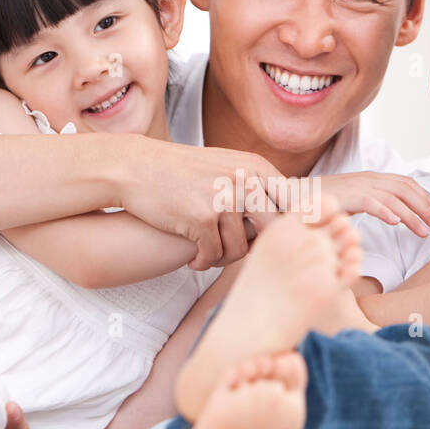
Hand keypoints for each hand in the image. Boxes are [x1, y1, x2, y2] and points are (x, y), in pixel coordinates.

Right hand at [115, 139, 284, 270]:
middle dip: (252, 248)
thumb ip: (257, 186)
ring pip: (239, 249)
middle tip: (233, 251)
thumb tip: (292, 218)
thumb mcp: (227, 166)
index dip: (285, 229)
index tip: (267, 241)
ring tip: (207, 253)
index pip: (293, 206)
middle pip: (271, 232)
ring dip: (222, 258)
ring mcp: (224, 198)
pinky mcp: (202, 218)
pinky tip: (193, 258)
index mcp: (256, 166)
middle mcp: (245, 180)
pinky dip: (203, 262)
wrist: (137, 167)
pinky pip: (214, 255)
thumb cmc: (182, 172)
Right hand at [302, 172, 429, 236]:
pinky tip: (396, 223)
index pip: (405, 183)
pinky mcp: (345, 196)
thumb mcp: (351, 200)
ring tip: (423, 231)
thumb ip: (371, 203)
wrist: (292, 195)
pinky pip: (370, 202)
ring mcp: (357, 186)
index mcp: (371, 178)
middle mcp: (367, 179)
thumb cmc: (322, 202)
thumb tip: (391, 215)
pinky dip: (385, 211)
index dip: (423, 197)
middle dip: (425, 206)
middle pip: (405, 188)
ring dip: (412, 214)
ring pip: (393, 197)